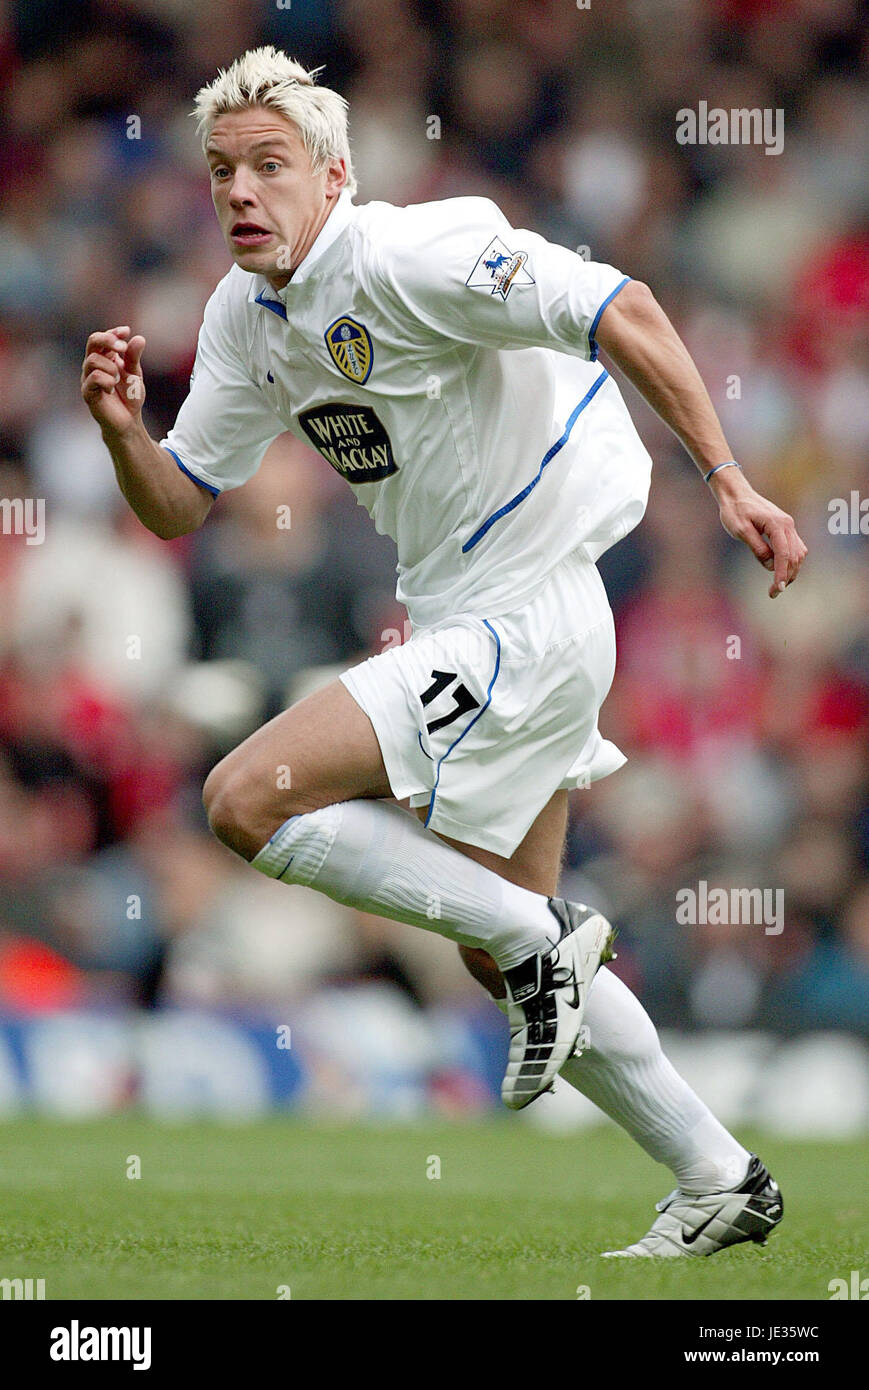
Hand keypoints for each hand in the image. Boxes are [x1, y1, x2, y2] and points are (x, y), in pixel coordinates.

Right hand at [81, 326, 146, 436]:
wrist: (128, 421)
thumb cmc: (129, 396)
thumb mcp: (135, 373)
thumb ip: (134, 357)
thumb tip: (139, 338)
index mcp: (104, 358)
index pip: (102, 337)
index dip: (113, 332)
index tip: (126, 331)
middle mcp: (93, 365)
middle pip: (92, 341)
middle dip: (108, 341)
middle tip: (123, 349)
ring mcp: (88, 378)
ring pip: (93, 360)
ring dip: (110, 366)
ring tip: (118, 378)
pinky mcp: (87, 392)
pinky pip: (93, 378)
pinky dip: (106, 380)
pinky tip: (112, 388)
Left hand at [712, 469, 806, 597]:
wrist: (736, 494)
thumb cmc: (735, 511)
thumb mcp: (740, 531)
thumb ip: (757, 548)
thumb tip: (770, 565)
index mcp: (776, 524)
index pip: (784, 554)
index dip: (782, 573)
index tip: (777, 589)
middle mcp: (787, 525)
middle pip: (795, 556)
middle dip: (787, 576)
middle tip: (773, 593)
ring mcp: (789, 526)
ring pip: (798, 554)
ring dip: (791, 571)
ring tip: (776, 586)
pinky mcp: (786, 528)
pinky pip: (795, 548)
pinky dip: (791, 562)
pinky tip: (780, 572)